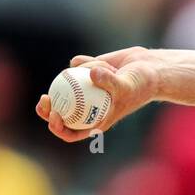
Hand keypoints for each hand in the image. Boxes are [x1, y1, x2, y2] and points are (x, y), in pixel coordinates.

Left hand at [34, 47, 159, 141]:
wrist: (148, 69)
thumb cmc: (141, 84)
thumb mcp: (127, 85)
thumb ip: (110, 82)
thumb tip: (91, 75)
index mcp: (95, 121)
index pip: (71, 132)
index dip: (58, 128)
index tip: (55, 114)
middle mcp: (86, 107)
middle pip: (59, 112)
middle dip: (47, 108)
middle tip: (45, 98)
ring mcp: (82, 90)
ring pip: (68, 83)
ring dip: (84, 73)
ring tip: (107, 70)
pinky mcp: (83, 73)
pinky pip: (76, 66)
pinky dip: (88, 62)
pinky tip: (105, 64)